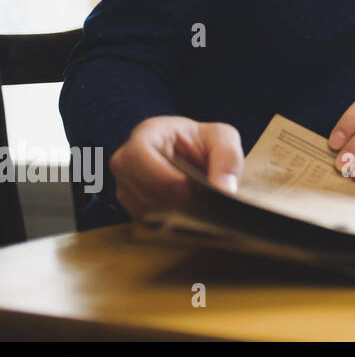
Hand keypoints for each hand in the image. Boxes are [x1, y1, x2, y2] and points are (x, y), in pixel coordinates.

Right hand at [109, 116, 243, 217]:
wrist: (194, 152)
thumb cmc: (203, 140)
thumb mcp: (222, 137)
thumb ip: (227, 158)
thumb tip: (225, 189)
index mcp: (146, 134)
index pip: (137, 156)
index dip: (161, 175)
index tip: (188, 188)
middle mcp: (126, 161)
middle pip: (139, 187)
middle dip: (172, 199)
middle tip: (200, 201)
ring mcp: (125, 185)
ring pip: (143, 208)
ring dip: (173, 212)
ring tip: (198, 206)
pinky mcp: (132, 206)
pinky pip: (146, 222)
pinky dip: (169, 222)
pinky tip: (189, 215)